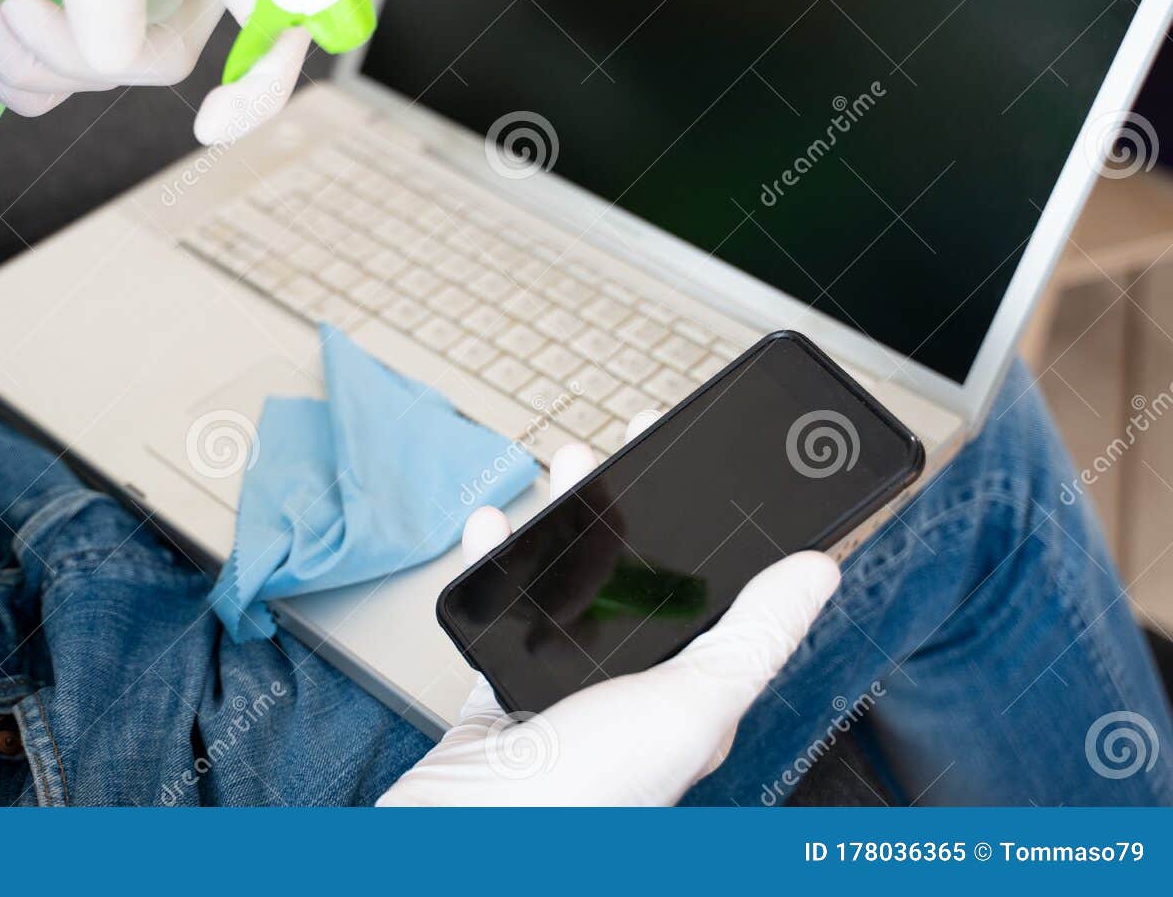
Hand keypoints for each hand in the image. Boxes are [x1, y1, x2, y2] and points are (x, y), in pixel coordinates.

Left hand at [0, 0, 305, 141]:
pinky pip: (64, 81)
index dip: (263, 77)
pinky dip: (21, 76)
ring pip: (105, 73)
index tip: (209, 124)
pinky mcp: (72, 6)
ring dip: (35, 62)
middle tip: (14, 10)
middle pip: (162, 57)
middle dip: (81, 56)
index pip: (275, 8)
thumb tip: (118, 60)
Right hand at [378, 414, 841, 805]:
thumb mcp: (691, 703)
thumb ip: (754, 634)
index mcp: (691, 696)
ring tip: (570, 466)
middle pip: (642, 574)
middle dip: (641, 501)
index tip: (724, 462)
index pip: (723, 593)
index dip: (727, 522)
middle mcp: (630, 691)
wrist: (461, 841)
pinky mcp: (502, 690)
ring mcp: (562, 690)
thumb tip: (820, 571)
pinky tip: (496, 529)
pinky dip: (498, 560)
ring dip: (572, 518)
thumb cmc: (580, 795)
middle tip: (640, 440)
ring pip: (572, 581)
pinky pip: (503, 607)